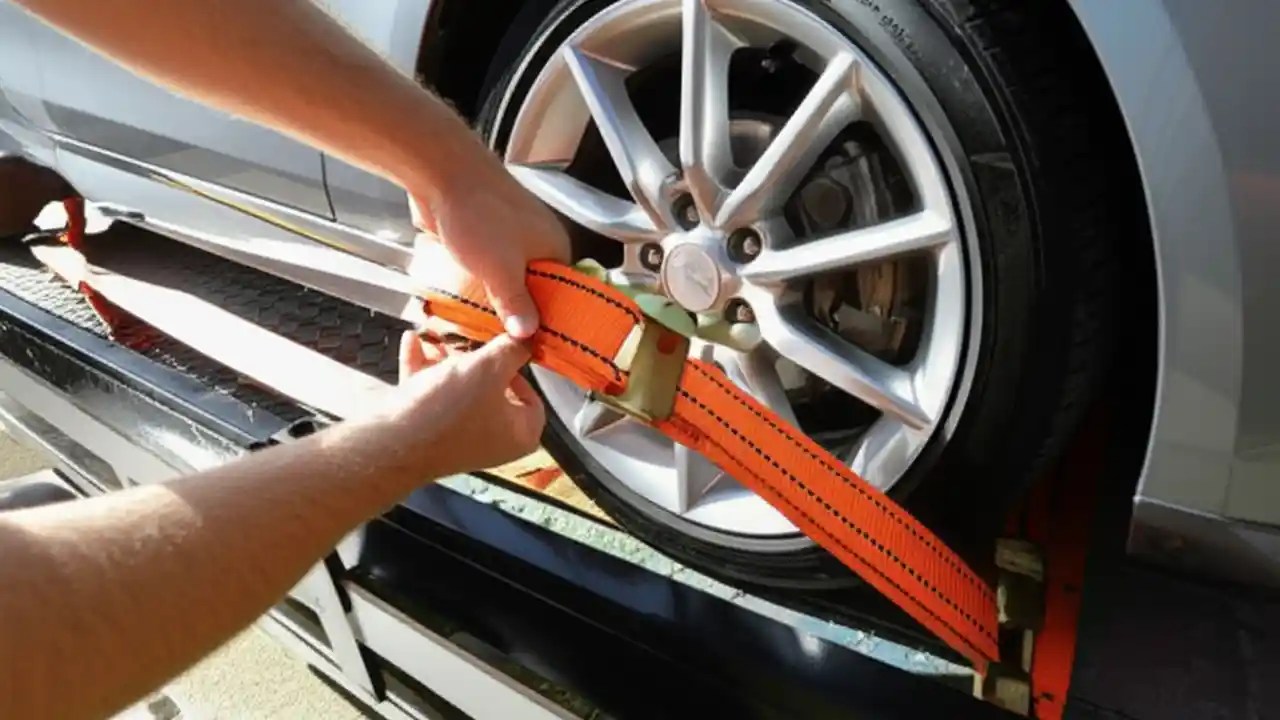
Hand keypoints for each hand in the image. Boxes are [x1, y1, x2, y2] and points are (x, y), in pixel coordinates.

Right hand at [385, 330, 544, 476]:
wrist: (393, 440)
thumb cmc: (451, 409)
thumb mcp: (490, 367)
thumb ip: (512, 349)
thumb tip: (526, 338)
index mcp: (519, 434)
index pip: (532, 398)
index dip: (518, 370)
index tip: (503, 350)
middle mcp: (492, 439)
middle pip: (493, 389)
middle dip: (475, 357)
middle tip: (467, 336)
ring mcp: (459, 436)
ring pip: (459, 388)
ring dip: (446, 359)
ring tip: (437, 334)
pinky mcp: (430, 430)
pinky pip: (432, 393)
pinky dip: (424, 368)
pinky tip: (413, 341)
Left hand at [408, 161, 569, 338]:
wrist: (438, 170)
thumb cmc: (478, 212)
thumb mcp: (501, 269)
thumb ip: (515, 303)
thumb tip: (528, 334)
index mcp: (554, 246)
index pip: (562, 293)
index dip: (550, 318)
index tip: (537, 343)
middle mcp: (536, 241)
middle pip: (532, 287)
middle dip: (517, 311)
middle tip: (504, 338)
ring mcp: (508, 236)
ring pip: (506, 278)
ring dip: (493, 297)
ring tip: (484, 324)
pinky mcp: (482, 233)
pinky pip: (485, 267)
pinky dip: (477, 282)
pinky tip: (466, 301)